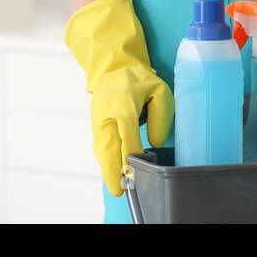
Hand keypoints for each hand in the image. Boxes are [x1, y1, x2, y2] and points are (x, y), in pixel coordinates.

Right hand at [64, 0, 173, 195]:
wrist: (114, 67)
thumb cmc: (139, 79)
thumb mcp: (159, 89)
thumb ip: (161, 115)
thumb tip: (156, 141)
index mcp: (124, 105)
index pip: (128, 135)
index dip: (132, 153)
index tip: (137, 168)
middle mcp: (108, 115)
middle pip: (109, 147)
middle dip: (114, 169)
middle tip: (120, 189)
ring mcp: (99, 121)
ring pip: (101, 150)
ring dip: (107, 169)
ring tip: (116, 188)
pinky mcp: (95, 125)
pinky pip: (99, 147)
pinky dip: (104, 162)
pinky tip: (112, 175)